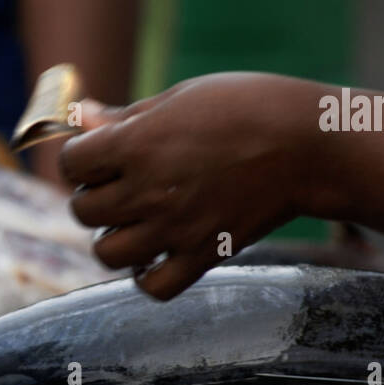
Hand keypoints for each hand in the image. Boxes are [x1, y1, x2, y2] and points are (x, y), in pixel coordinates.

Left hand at [60, 72, 327, 298]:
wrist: (311, 145)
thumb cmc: (248, 107)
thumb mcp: (180, 98)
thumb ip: (124, 116)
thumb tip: (78, 116)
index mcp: (138, 144)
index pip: (71, 163)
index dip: (80, 157)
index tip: (99, 152)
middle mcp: (150, 190)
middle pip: (83, 210)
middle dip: (94, 195)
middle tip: (121, 184)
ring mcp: (175, 228)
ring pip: (107, 252)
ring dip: (114, 237)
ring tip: (136, 219)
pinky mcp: (204, 255)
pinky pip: (153, 286)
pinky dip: (147, 275)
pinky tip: (157, 252)